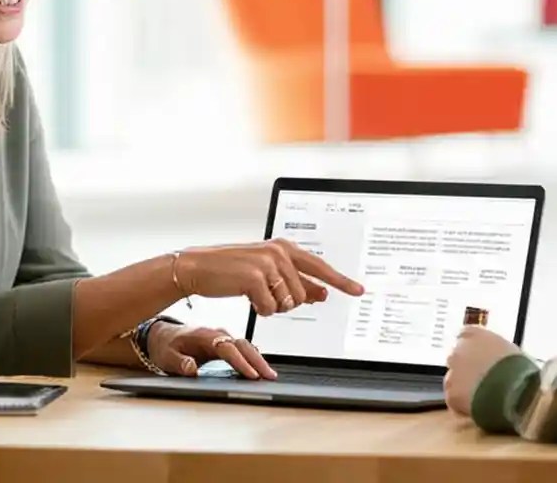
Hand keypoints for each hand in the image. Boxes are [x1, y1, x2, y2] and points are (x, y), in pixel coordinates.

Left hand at [147, 322, 277, 379]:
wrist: (164, 336)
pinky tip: (260, 367)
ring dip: (258, 359)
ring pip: (245, 346)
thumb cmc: (167, 346)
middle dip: (257, 361)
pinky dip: (252, 357)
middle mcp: (216, 334)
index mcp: (204, 336)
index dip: (240, 362)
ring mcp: (222, 337)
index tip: (251, 374)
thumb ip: (179, 363)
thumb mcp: (167, 356)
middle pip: (242, 345)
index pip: (226, 348)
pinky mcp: (224, 342)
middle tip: (269, 375)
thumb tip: (191, 368)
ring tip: (269, 375)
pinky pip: (242, 348)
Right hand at [175, 238, 364, 316]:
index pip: (320, 267)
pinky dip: (259, 309)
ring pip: (288, 303)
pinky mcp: (255, 277)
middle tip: (264, 294)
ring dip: (271, 305)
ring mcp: (268, 263)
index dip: (341, 281)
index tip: (358, 290)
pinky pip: (270, 308)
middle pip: (302, 294)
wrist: (198, 267)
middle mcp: (279, 252)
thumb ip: (296, 282)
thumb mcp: (267, 274)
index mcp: (285, 248)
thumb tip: (323, 294)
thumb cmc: (231, 271)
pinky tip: (246, 296)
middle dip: (286, 302)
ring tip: (253, 292)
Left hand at [444, 325, 521, 415]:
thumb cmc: (520, 369)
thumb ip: (495, 351)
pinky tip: (475, 409)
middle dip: (465, 367)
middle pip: (456, 357)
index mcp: (475, 335)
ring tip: (480, 397)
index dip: (472, 348)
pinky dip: (461, 404)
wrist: (515, 392)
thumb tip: (495, 359)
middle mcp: (459, 349)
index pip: (465, 335)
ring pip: (452, 379)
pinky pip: (453, 399)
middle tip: (480, 379)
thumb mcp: (510, 351)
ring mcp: (452, 371)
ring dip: (462, 386)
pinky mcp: (451, 393)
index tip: (478, 357)